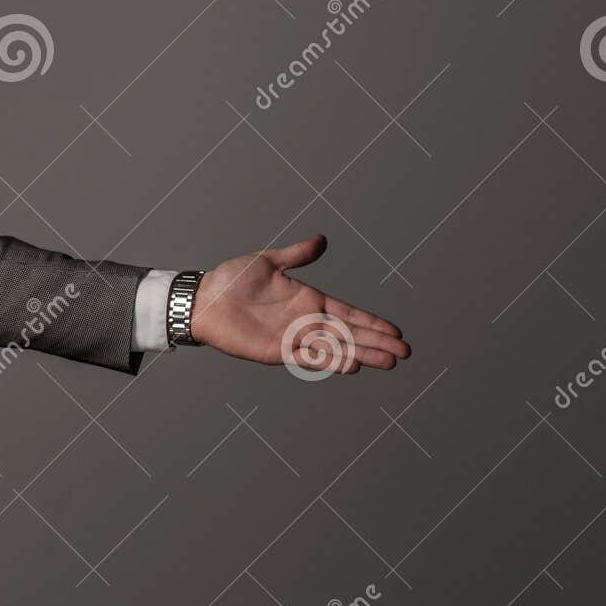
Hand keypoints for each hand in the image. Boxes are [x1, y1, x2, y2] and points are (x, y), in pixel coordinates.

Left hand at [188, 234, 409, 372]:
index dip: (372, 323)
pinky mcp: (275, 351)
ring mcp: (292, 338)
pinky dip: (328, 362)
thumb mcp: (268, 262)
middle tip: (403, 355)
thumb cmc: (231, 279)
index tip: (397, 332)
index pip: (348, 313)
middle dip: (376, 344)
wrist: (202, 298)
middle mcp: (305, 321)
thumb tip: (322, 240)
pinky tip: (349, 365)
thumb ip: (297, 255)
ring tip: (385, 362)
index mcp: (308, 299)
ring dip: (359, 355)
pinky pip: (307, 358)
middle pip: (348, 335)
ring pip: (334, 349)